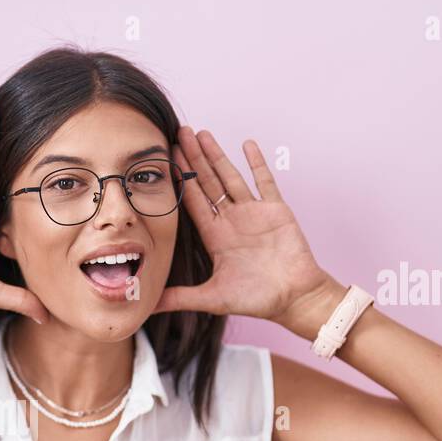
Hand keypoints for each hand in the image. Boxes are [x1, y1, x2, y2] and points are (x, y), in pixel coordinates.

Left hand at [155, 127, 332, 322]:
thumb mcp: (212, 298)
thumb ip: (180, 297)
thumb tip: (147, 306)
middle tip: (179, 134)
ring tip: (202, 134)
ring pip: (231, 177)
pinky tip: (246, 144)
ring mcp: (253, 213)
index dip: (180, 181)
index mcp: (215, 237)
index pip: (192, 201)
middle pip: (207, 183)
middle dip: (193, 159)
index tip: (167, 160)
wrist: (294, 298)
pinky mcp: (276, 210)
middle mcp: (231, 221)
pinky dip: (256, 163)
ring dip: (217, 156)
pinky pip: (265, 181)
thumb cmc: (256, 300)